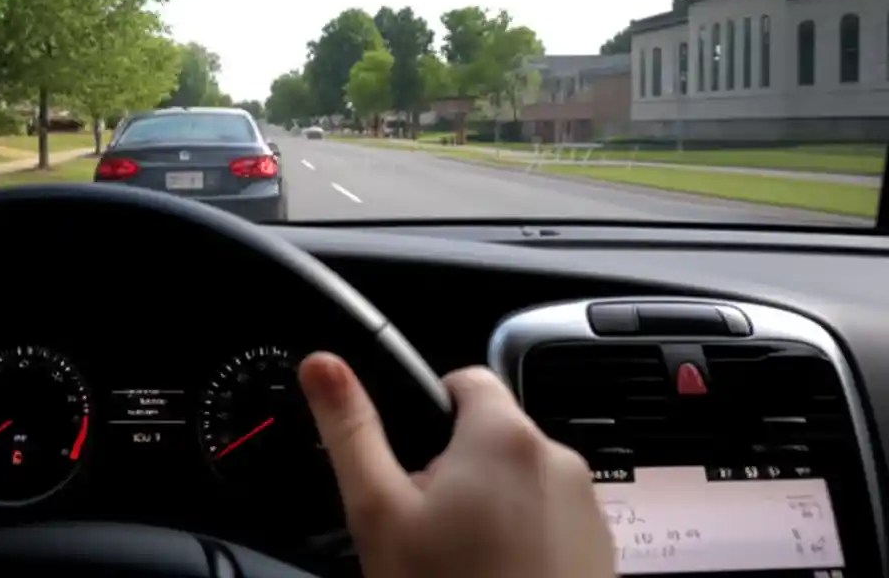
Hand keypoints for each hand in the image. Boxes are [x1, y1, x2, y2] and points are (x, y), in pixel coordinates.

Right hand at [299, 352, 613, 577]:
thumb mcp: (378, 511)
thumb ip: (351, 429)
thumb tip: (322, 365)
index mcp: (503, 436)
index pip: (465, 378)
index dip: (429, 413)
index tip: (411, 465)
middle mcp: (558, 459)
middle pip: (491, 435)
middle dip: (456, 468)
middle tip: (427, 526)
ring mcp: (587, 506)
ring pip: (521, 481)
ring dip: (492, 503)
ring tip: (461, 560)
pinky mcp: (600, 547)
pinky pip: (552, 520)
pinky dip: (525, 537)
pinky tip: (496, 574)